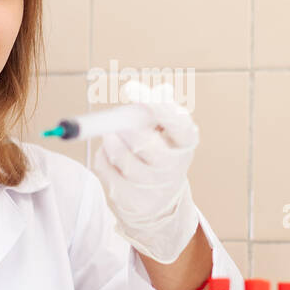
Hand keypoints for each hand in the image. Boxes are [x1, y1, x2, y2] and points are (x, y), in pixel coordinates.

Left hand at [89, 80, 200, 264]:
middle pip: (146, 144)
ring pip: (123, 159)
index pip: (176, 122)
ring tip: (111, 136)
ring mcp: (154, 187)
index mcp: (186, 142)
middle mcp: (175, 167)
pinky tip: (110, 156)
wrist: (161, 201)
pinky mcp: (133, 200)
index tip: (130, 88)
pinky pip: (107, 171)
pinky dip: (103, 158)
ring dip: (110, 142)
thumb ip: (161, 108)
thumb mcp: (167, 129)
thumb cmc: (160, 152)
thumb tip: (161, 90)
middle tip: (116, 120)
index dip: (155, 105)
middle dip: (125, 128)